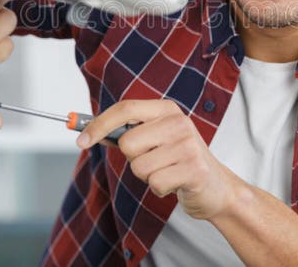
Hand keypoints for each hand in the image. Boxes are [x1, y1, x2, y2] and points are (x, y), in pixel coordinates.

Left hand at [77, 99, 238, 219]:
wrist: (217, 186)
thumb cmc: (179, 161)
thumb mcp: (156, 139)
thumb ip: (128, 132)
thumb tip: (88, 131)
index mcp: (167, 109)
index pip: (125, 108)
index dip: (99, 124)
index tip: (81, 140)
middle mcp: (179, 122)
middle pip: (128, 142)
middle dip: (133, 159)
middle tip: (154, 161)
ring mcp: (188, 145)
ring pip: (139, 167)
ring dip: (147, 177)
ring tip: (167, 172)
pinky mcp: (194, 170)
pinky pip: (155, 183)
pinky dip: (159, 189)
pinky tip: (174, 184)